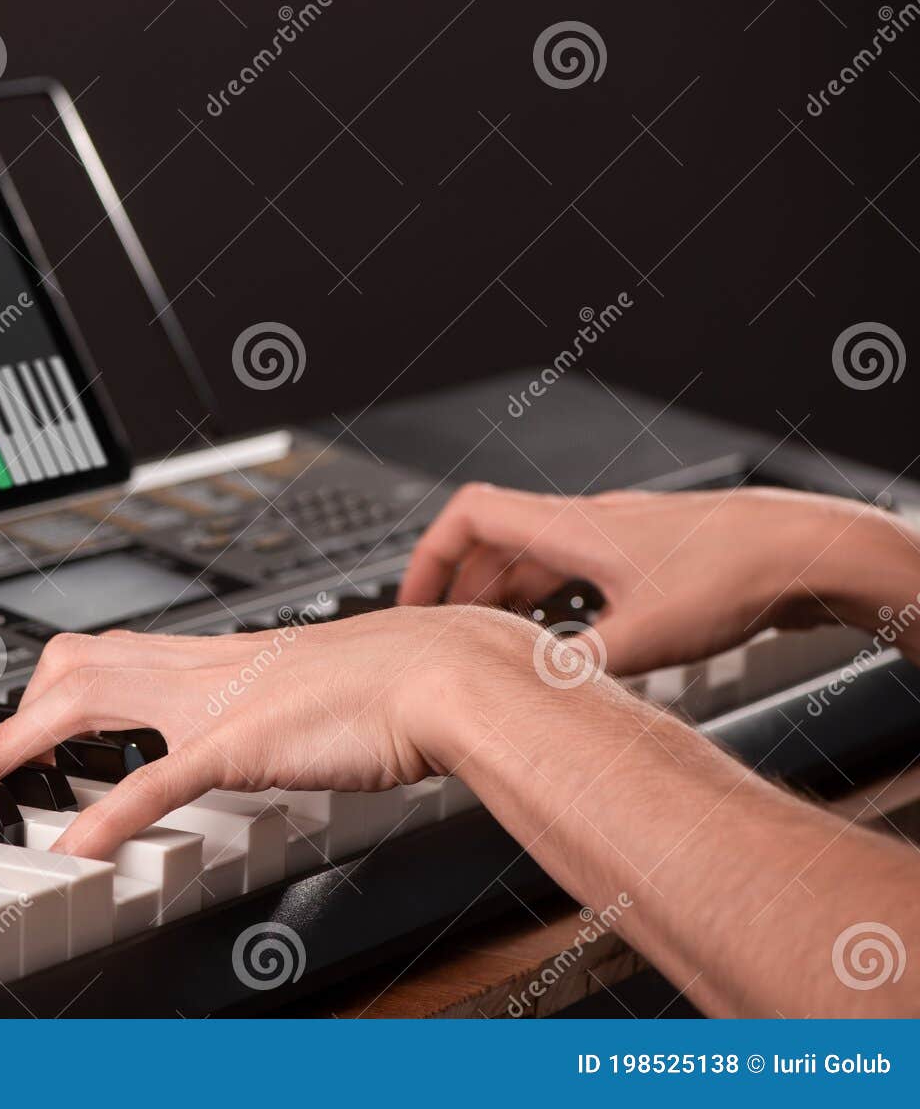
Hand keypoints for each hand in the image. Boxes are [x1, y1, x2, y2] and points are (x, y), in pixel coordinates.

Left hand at [0, 605, 545, 858]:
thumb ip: (289, 703)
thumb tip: (284, 724)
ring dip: (29, 742)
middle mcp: (210, 667)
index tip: (28, 710)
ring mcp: (219, 701)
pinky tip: (75, 848)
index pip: (119, 652)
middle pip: (81, 664)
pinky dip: (105, 816)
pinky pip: (154, 780)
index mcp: (228, 656)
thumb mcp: (325, 689)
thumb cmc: (410, 680)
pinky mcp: (242, 742)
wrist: (452, 671)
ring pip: (92, 701)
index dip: (59, 680)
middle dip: (20, 709)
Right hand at [398, 483, 919, 673]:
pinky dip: (552, 598)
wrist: (807, 551)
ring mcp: (616, 535)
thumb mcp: (642, 638)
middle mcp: (586, 523)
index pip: (468, 517)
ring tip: (495, 639)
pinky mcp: (646, 554)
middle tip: (446, 631)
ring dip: (507, 594)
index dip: (429, 558)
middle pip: (495, 541)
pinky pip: (575, 569)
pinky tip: (567, 636)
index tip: (414, 599)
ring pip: (537, 556)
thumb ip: (574, 671)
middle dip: (462, 587)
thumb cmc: (736, 573)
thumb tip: (529, 703)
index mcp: (569, 528)